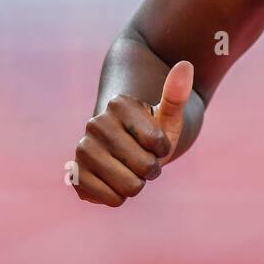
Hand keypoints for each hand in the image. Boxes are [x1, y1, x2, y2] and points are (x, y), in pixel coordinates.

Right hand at [72, 61, 193, 206]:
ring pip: (129, 187)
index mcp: (119, 104)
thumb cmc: (152, 133)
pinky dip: (120, 196)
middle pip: (145, 167)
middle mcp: (95, 124)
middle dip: (152, 169)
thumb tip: (186, 64)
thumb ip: (177, 93)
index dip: (163, 148)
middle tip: (143, 159)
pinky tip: (114, 181)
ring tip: (130, 170)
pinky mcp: (76, 175)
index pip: (157, 142)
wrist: (124, 150)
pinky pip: (112, 199)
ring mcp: (82, 149)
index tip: (156, 142)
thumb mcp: (169, 116)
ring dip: (137, 184)